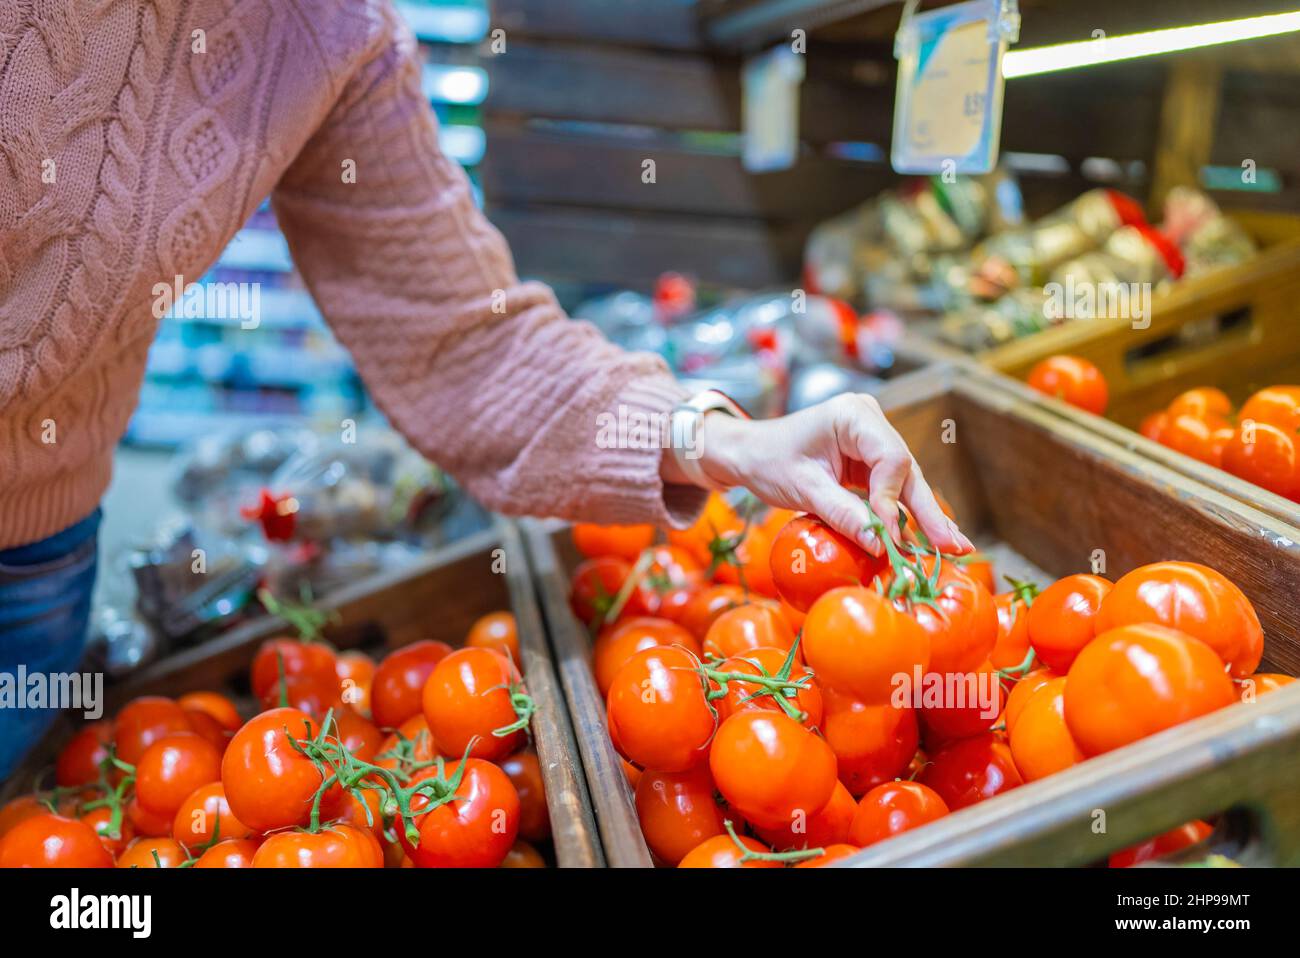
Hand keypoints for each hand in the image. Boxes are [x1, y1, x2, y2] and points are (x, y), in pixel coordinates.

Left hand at [672, 394, 973, 555]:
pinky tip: (924, 540)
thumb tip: (881, 545)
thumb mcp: (803, 490)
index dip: (893, 501)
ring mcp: (872, 439)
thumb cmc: (767, 462)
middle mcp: (870, 421)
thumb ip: (843, 514)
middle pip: (907, 471)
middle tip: (955, 546)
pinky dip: (901, 514)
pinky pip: (890, 488)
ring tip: (952, 548)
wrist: (747, 453)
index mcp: (853, 415)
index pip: (891, 459)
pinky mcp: (869, 459)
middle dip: (928, 512)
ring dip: (923, 517)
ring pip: (904, 482)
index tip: (889, 537)